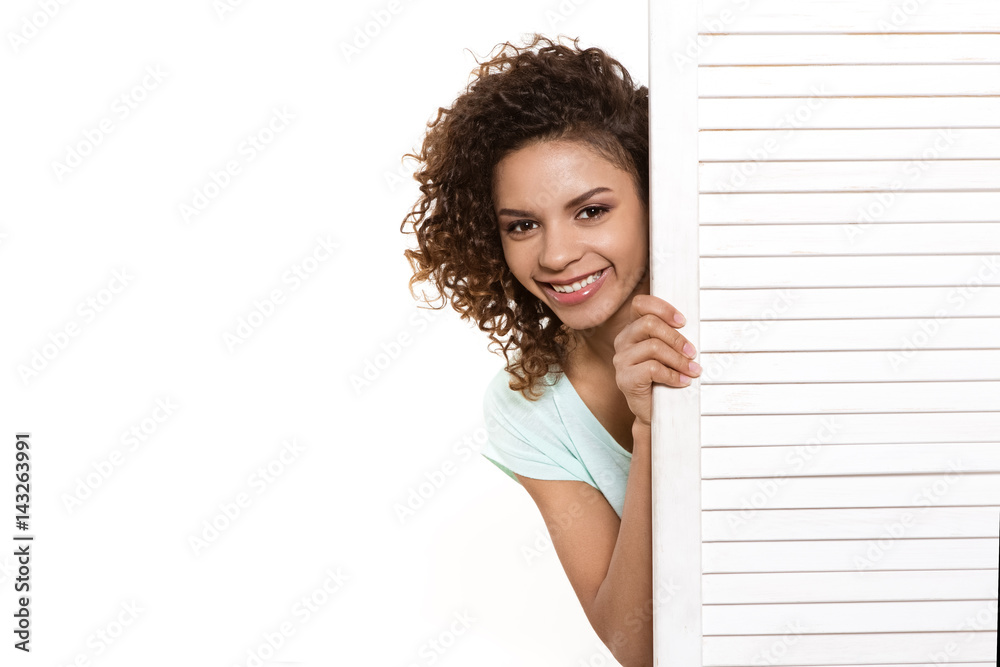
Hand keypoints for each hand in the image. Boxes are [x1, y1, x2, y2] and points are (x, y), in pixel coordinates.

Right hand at [612, 294, 698, 425]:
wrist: (655, 412)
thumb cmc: (664, 379)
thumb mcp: (668, 352)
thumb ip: (671, 336)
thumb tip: (693, 325)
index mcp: (633, 329)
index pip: (640, 304)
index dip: (662, 308)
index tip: (683, 322)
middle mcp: (623, 341)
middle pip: (649, 323)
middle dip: (676, 338)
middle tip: (692, 352)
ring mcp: (621, 360)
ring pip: (653, 346)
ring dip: (679, 360)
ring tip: (692, 370)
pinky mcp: (625, 378)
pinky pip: (653, 369)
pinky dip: (673, 375)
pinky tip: (683, 382)